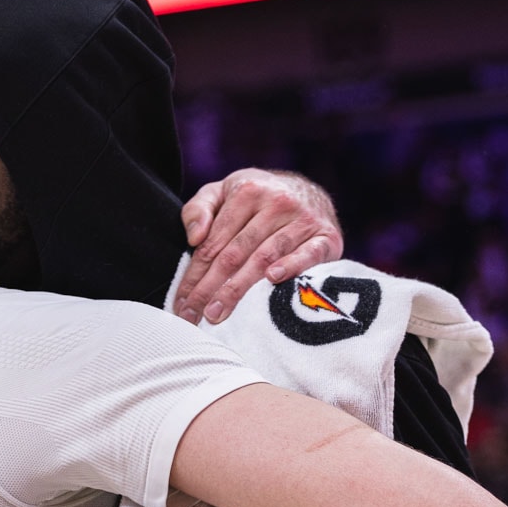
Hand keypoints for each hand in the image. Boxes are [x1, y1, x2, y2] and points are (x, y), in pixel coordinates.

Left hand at [176, 169, 343, 323]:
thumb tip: (194, 238)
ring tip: (218, 313)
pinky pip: (307, 255)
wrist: (309, 192)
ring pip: (264, 257)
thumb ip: (199, 209)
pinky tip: (272, 281)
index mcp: (247, 190)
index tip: (181, 302)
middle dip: (210, 288)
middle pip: (235, 253)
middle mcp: (276, 202)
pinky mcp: (326, 236)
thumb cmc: (257, 199)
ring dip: (239, 288)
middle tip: (194, 316)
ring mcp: (303, 219)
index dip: (194, 274)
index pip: (214, 241)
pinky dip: (291, 267)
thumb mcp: (224, 191)